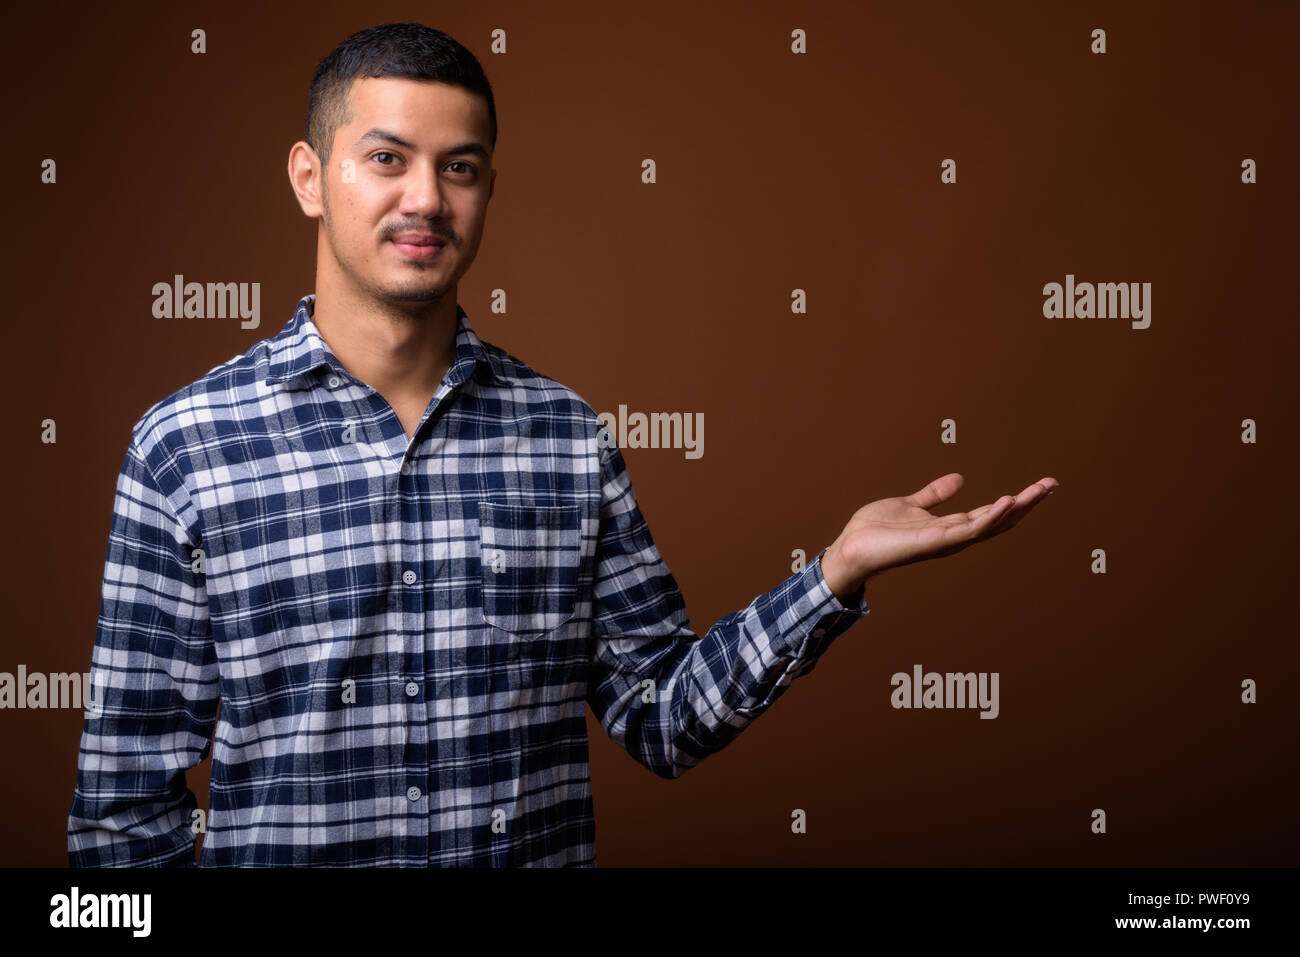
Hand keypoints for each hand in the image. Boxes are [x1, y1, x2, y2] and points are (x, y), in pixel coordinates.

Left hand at [820, 472, 1058, 599]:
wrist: (850, 548)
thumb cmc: (875, 531)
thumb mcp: (911, 504)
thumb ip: (934, 494)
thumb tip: (959, 479)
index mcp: (950, 527)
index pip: (991, 513)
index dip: (1016, 500)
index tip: (1041, 485)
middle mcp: (954, 536)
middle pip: (999, 520)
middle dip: (1027, 503)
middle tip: (1052, 484)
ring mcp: (946, 541)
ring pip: (991, 524)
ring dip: (1016, 507)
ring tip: (1039, 490)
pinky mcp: (934, 543)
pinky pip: (968, 530)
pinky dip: (989, 516)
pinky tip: (1006, 501)